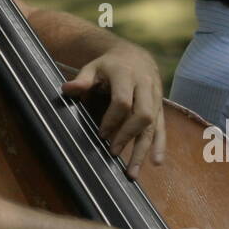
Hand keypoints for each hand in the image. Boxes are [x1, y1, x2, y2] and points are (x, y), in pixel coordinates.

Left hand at [61, 42, 165, 179]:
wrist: (136, 56)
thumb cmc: (110, 65)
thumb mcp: (94, 67)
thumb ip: (82, 79)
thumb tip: (67, 89)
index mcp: (126, 74)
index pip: (123, 101)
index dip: (112, 120)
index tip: (100, 134)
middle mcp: (145, 85)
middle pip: (143, 114)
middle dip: (128, 136)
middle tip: (112, 152)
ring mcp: (155, 97)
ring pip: (153, 125)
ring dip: (143, 149)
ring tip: (132, 172)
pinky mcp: (160, 107)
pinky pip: (162, 128)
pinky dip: (159, 146)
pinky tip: (156, 162)